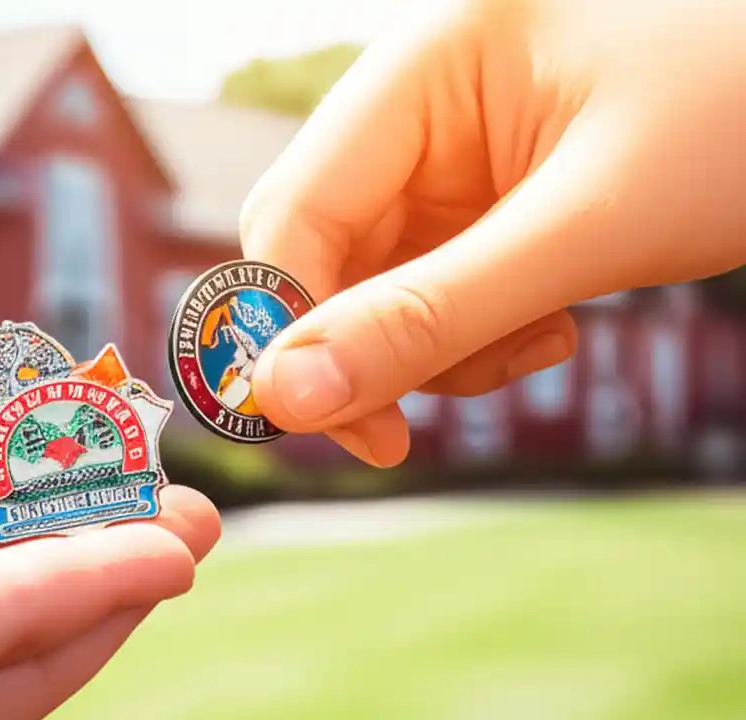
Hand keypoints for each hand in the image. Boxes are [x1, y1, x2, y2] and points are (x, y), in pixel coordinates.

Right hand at [240, 0, 745, 465]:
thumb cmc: (738, 115)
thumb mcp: (586, 228)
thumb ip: (434, 316)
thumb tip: (290, 398)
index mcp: (420, 66)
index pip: (295, 207)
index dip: (285, 320)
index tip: (317, 418)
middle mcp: (415, 106)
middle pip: (322, 251)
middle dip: (364, 345)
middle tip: (395, 436)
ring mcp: (447, 155)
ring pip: (374, 286)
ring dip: (433, 348)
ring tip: (537, 340)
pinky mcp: (481, 201)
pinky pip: (431, 292)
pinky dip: (472, 334)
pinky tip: (550, 323)